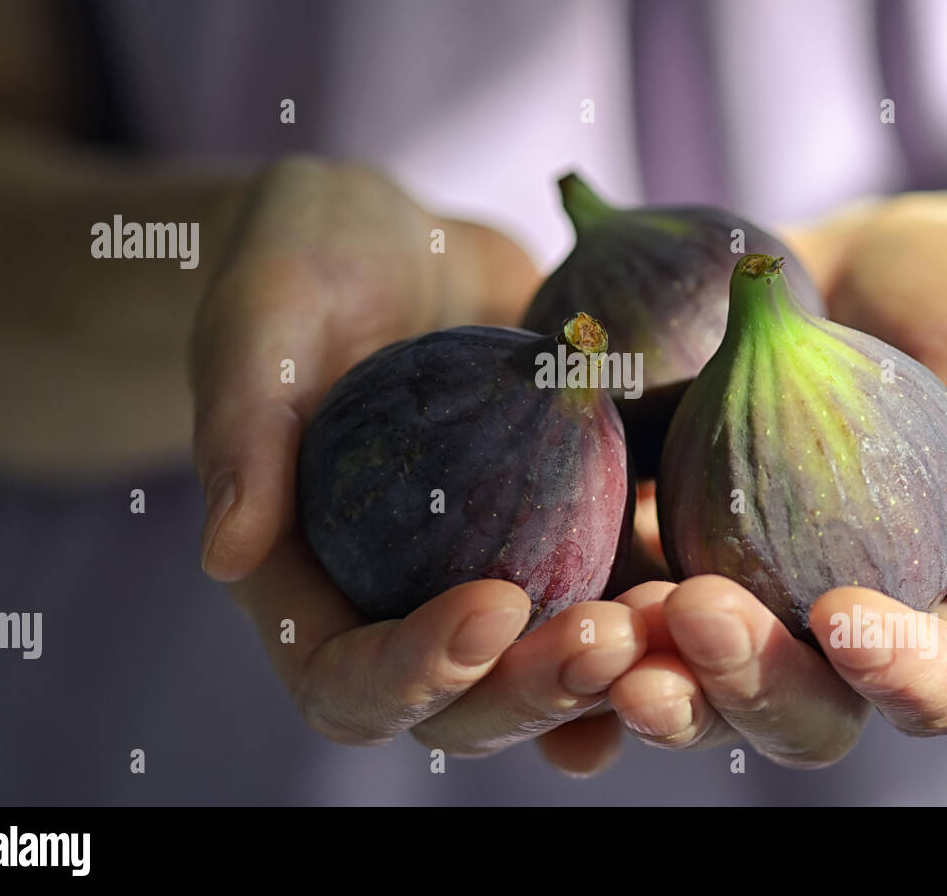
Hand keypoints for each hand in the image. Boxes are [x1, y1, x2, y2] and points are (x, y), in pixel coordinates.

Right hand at [190, 156, 647, 755]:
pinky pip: (614, 588)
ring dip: (617, 669)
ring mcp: (489, 580)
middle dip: (537, 688)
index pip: (347, 681)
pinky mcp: (563, 538)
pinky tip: (721, 577)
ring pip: (553, 667)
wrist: (402, 241)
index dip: (413, 671)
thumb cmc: (305, 263)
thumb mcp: (260, 320)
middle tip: (610, 638)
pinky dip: (663, 601)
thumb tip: (226, 553)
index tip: (489, 604)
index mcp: (310, 591)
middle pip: (467, 705)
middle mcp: (403, 609)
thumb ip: (241, 429)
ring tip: (681, 626)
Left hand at [552, 192, 946, 766]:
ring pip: (697, 684)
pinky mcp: (664, 557)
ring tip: (605, 630)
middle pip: (800, 710)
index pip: (936, 680)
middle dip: (748, 685)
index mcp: (939, 614)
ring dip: (651, 672)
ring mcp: (744, 604)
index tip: (846, 614)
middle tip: (700, 617)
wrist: (857, 270)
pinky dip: (585, 618)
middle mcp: (832, 635)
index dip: (898, 672)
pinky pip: (623, 607)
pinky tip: (544, 598)